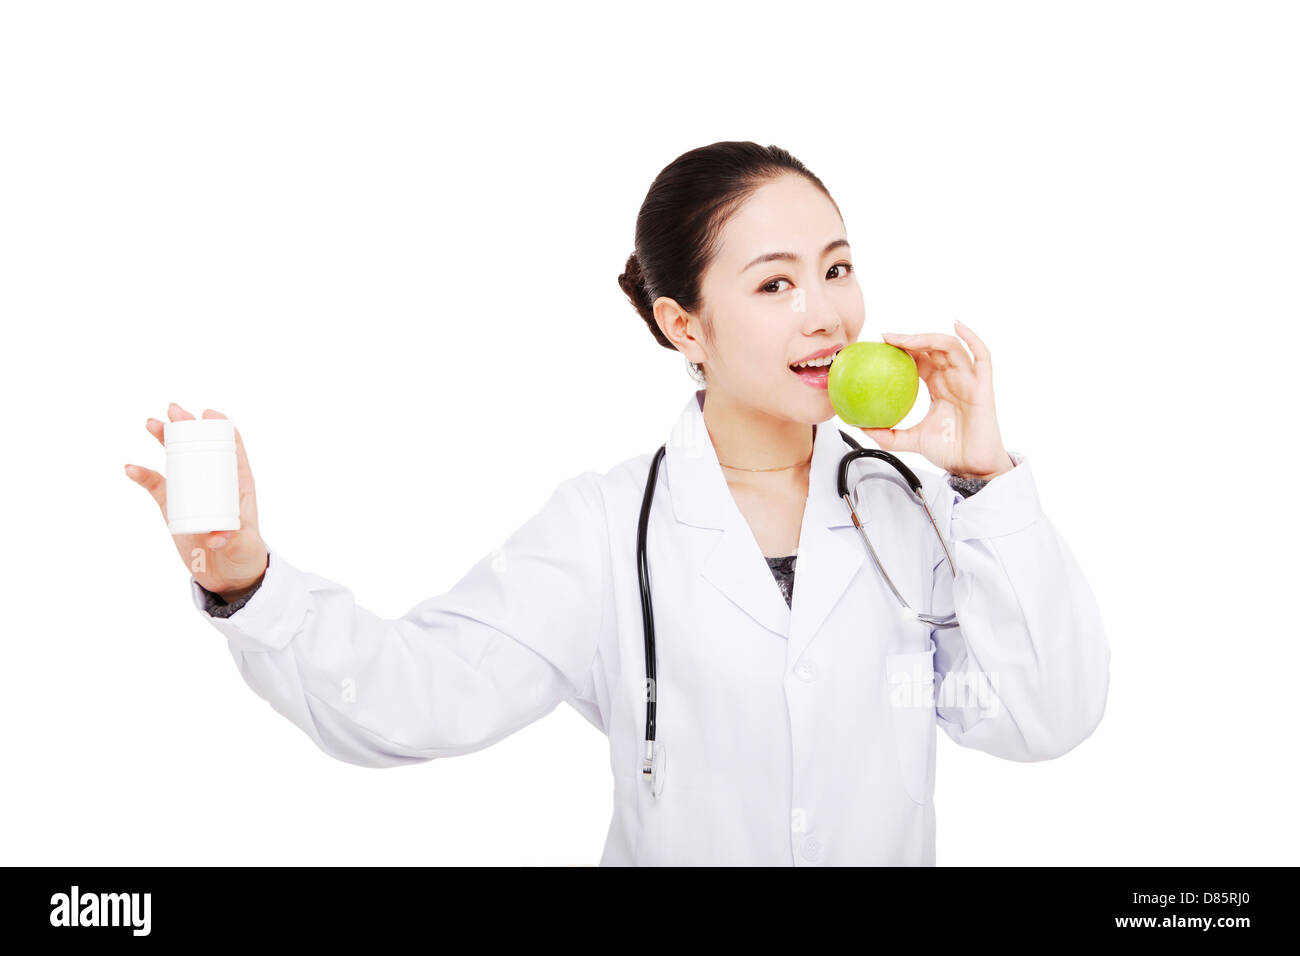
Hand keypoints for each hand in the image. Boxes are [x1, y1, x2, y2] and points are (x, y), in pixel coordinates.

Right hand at [125, 403, 269, 597]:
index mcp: (238, 486)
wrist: (226, 577)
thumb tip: (217, 536)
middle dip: (188, 428)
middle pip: (201, 449)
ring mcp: (193, 494)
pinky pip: (157, 488)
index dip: (223, 429)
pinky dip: (145, 477)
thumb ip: (233, 540)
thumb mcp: (244, 547)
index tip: (209, 413)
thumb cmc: (244, 556)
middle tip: (174, 411)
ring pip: (178, 461)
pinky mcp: (174, 509)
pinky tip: (131, 467)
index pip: (233, 451)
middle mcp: (214, 485)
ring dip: (165, 441)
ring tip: (152, 422)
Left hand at [859, 321, 1014, 479]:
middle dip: (910, 338)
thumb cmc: (949, 451)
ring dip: (929, 338)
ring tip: (907, 339)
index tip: (879, 345)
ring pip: (951, 347)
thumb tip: (860, 427)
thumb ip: (888, 435)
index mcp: (939, 386)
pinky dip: (972, 337)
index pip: (919, 359)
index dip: (902, 348)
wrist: (972, 467)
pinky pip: (983, 356)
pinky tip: (957, 325)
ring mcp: (969, 379)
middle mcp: (954, 378)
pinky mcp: (984, 385)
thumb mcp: (911, 440)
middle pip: (932, 347)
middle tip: (887, 339)